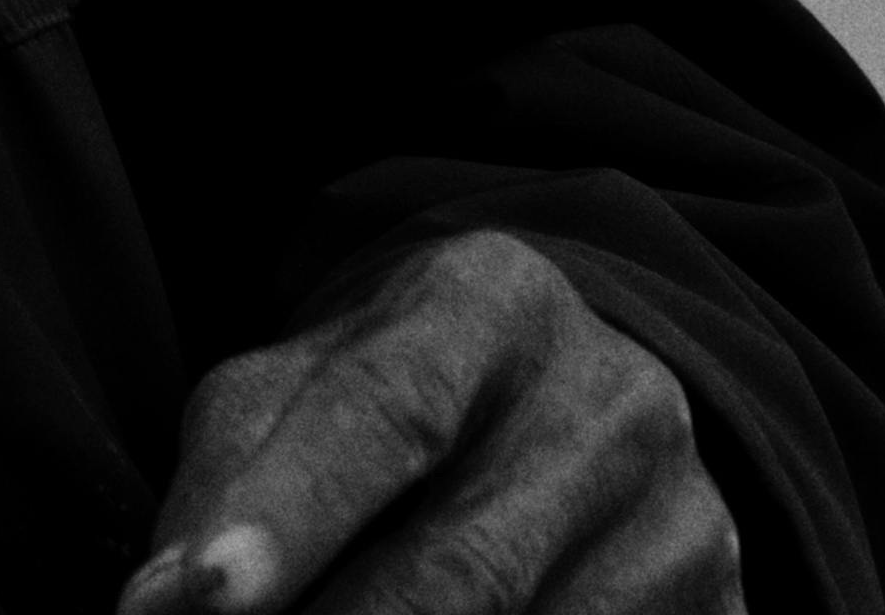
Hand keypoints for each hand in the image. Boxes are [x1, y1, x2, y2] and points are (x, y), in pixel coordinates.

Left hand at [119, 230, 741, 611]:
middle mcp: (609, 399)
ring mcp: (684, 519)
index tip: (208, 597)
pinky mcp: (724, 612)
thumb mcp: (305, 379)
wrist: (587, 383)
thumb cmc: (404, 385)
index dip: (290, 515)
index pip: (382, 410)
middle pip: (461, 560)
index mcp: (488, 301)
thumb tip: (159, 603)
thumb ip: (230, 473)